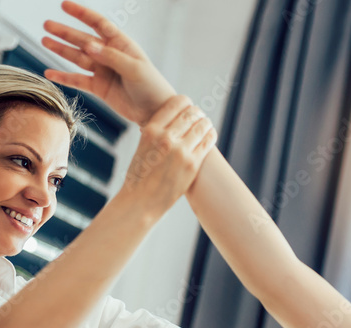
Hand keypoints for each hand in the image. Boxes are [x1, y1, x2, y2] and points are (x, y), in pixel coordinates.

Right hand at [42, 1, 174, 125]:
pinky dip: (64, 77)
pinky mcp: (99, 88)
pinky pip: (78, 80)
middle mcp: (109, 55)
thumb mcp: (134, 69)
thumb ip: (111, 57)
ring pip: (77, 57)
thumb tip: (88, 45)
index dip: (82, 13)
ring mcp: (103, 71)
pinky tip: (50, 73)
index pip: (98, 24)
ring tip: (44, 41)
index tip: (64, 5)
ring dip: (61, 49)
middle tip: (47, 24)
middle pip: (83, 39)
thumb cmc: (152, 87)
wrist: (156, 112)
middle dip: (65, 32)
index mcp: (121, 44)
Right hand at [117, 95, 216, 217]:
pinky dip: (211, 135)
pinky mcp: (192, 165)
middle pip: (191, 113)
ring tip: (206, 125)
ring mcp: (180, 151)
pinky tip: (211, 135)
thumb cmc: (140, 176)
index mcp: (151, 130)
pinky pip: (207, 142)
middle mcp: (166, 137)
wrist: (140, 202)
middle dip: (197, 113)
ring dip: (206, 123)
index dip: (186, 103)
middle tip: (199, 116)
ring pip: (202, 125)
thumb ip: (156, 133)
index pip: (177, 103)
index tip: (188, 107)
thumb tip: (171, 122)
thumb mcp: (142, 146)